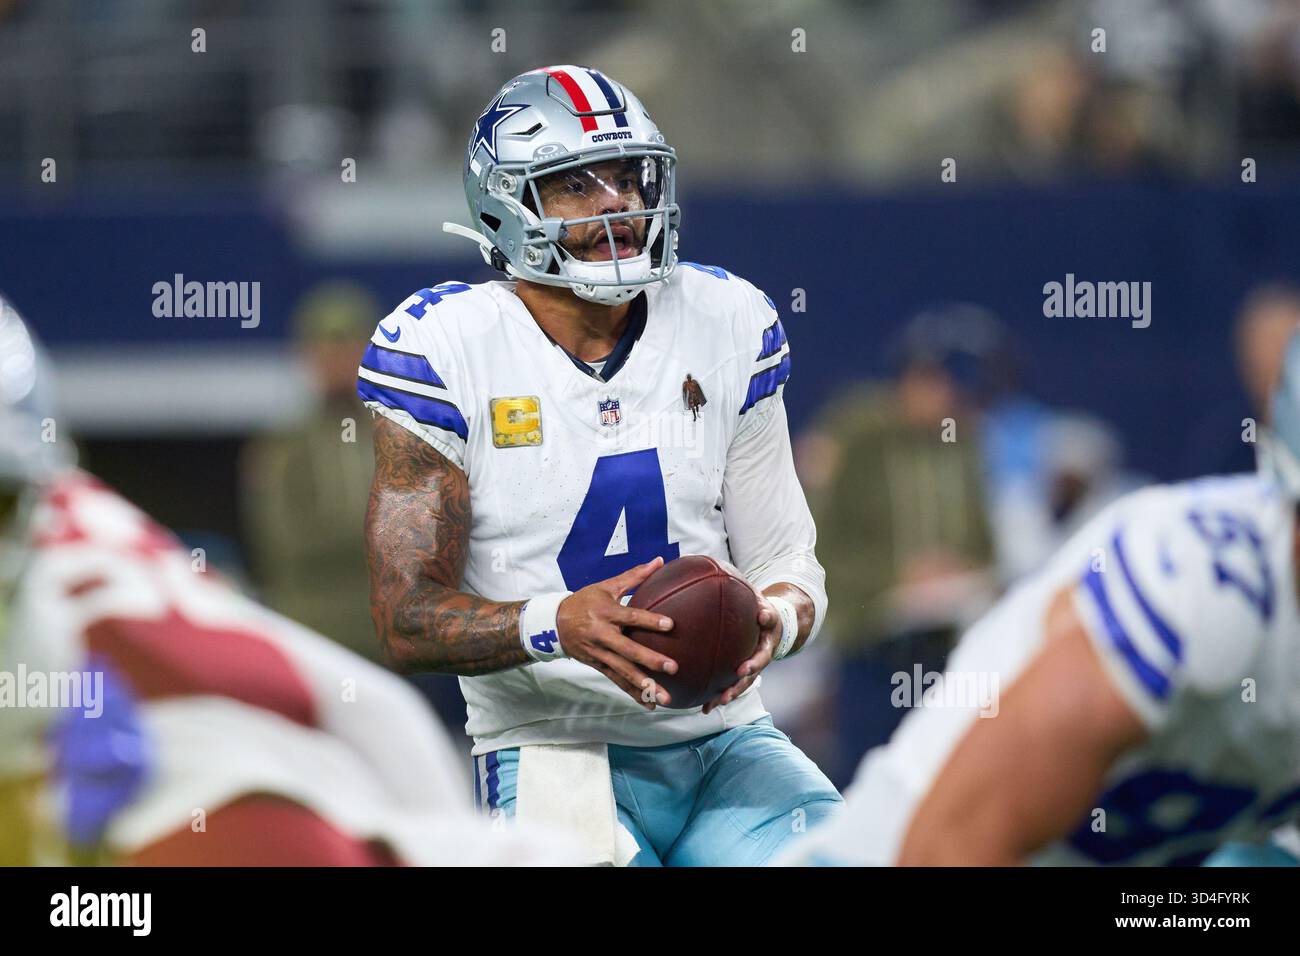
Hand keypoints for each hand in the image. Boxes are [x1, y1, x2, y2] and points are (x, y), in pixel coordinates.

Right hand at [557, 557, 677, 709]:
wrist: (553, 624)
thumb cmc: (585, 601)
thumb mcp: (606, 586)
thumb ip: (635, 576)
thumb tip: (661, 560)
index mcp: (606, 613)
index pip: (631, 617)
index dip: (650, 621)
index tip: (670, 625)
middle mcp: (602, 635)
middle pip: (628, 650)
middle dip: (650, 660)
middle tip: (672, 667)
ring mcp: (600, 653)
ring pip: (623, 671)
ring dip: (644, 685)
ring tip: (665, 697)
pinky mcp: (598, 665)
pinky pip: (617, 681)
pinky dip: (633, 693)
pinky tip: (650, 704)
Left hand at [701, 591, 780, 714]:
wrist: (770, 626)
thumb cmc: (754, 606)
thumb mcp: (753, 594)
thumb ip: (741, 587)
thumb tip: (712, 566)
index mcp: (768, 625)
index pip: (770, 617)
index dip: (767, 616)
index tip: (762, 615)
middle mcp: (765, 647)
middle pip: (760, 660)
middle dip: (751, 667)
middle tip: (741, 672)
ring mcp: (755, 663)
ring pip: (746, 680)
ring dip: (734, 691)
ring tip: (719, 701)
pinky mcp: (743, 674)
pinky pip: (731, 686)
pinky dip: (718, 697)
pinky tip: (703, 708)